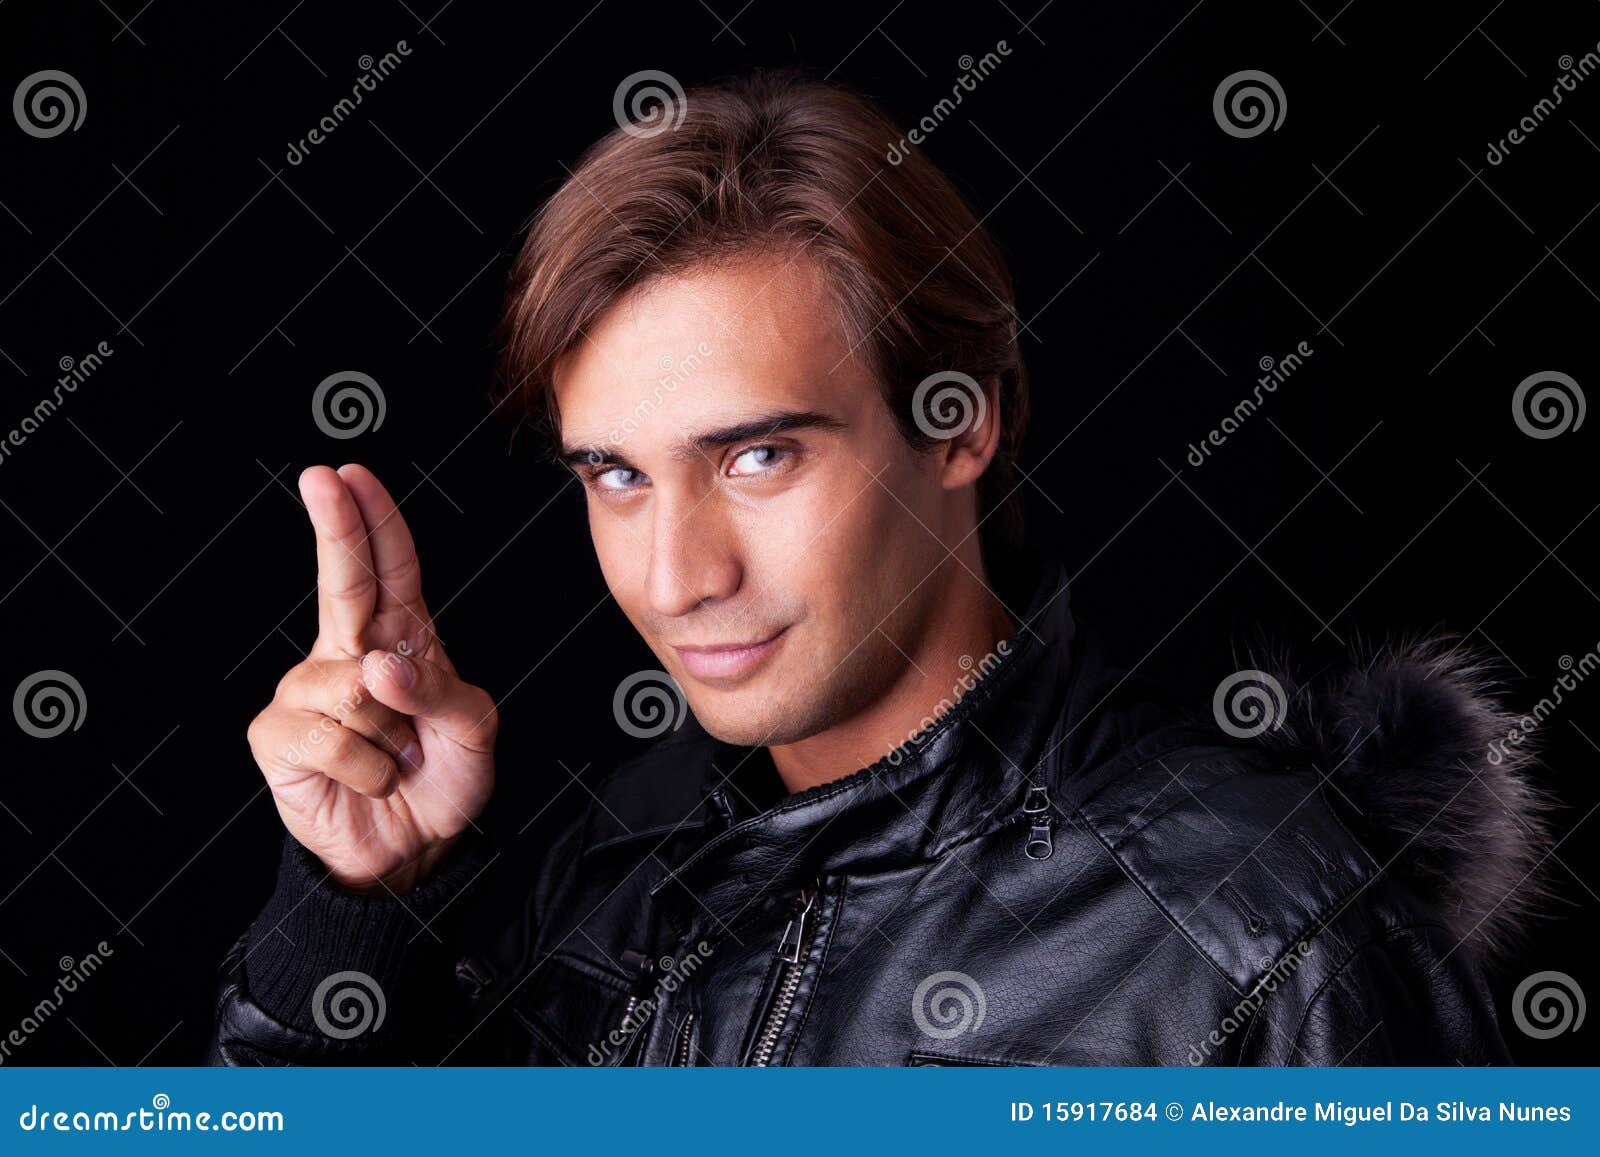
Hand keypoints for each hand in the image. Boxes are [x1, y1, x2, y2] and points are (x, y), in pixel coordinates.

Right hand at [246, 464, 496, 892]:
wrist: (413, 850)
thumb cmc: (442, 779)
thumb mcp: (473, 731)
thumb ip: (440, 692)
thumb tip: (379, 667)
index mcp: (401, 638)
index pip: (389, 570)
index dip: (372, 522)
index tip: (350, 475)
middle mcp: (349, 654)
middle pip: (342, 583)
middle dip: (336, 528)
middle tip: (321, 477)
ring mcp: (308, 690)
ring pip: (356, 689)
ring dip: (391, 735)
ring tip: (393, 756)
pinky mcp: (279, 735)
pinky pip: (333, 739)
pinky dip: (367, 767)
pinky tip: (366, 777)